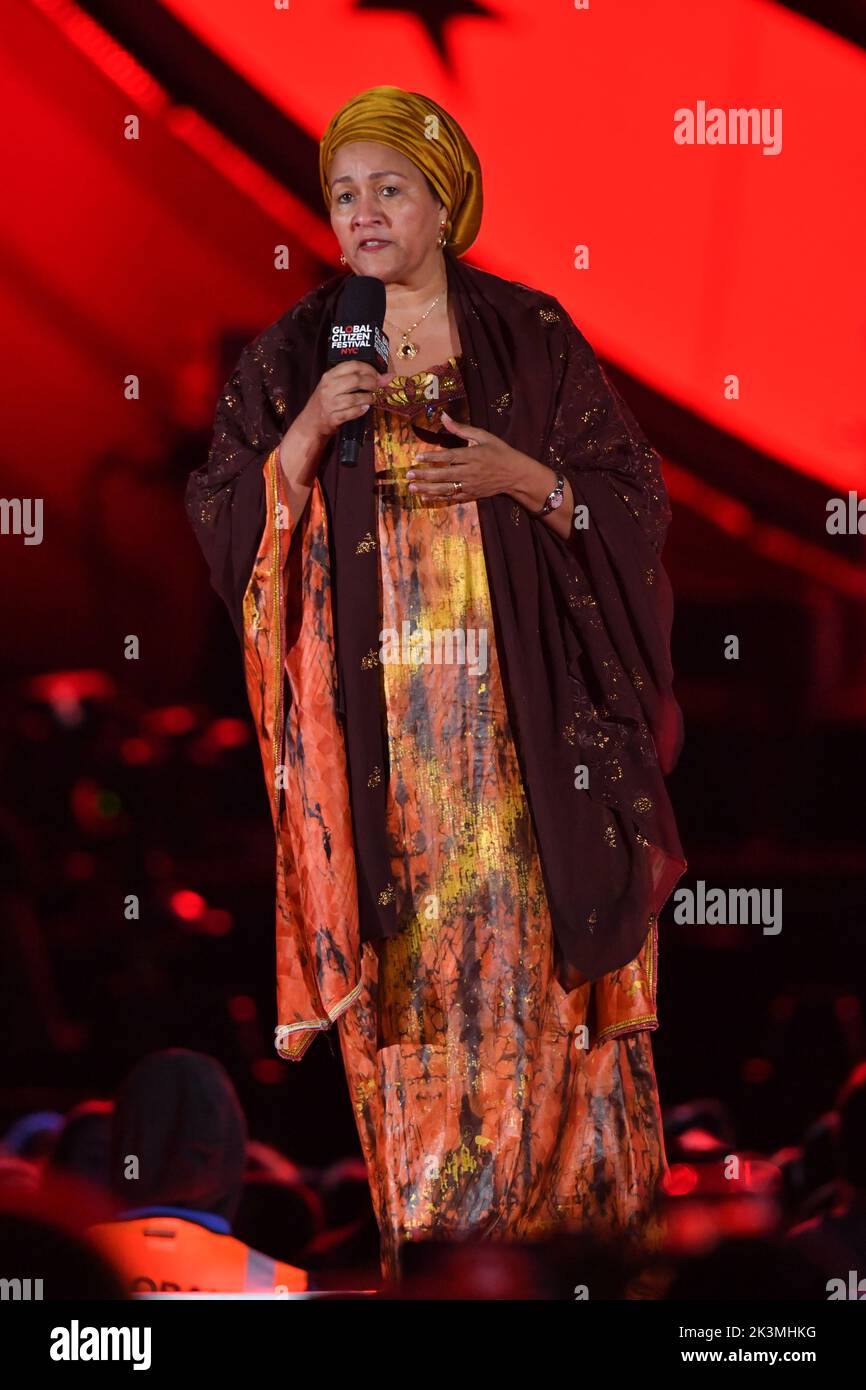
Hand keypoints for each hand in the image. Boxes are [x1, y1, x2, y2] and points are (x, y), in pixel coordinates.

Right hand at [297, 360, 392, 443]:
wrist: (311, 422)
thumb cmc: (327, 401)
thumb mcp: (334, 385)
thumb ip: (356, 379)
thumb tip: (387, 377)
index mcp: (329, 375)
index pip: (352, 365)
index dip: (369, 369)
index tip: (378, 375)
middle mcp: (328, 387)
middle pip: (355, 380)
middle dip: (371, 383)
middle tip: (378, 388)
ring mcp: (330, 403)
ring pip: (354, 398)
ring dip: (368, 398)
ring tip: (372, 399)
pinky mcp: (333, 418)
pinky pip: (351, 413)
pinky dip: (360, 411)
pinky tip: (365, 409)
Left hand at [406, 412, 527, 500]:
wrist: (515, 474)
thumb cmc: (499, 451)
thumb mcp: (483, 436)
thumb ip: (461, 428)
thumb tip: (443, 416)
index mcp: (472, 455)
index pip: (449, 456)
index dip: (432, 457)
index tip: (417, 457)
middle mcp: (470, 472)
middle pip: (443, 474)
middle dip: (424, 475)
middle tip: (408, 474)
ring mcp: (470, 485)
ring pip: (445, 489)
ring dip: (427, 488)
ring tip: (411, 487)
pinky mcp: (471, 495)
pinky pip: (451, 498)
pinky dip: (437, 498)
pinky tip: (424, 497)